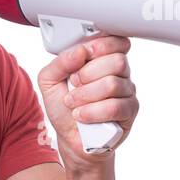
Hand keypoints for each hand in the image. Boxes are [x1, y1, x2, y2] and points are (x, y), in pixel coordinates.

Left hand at [38, 36, 139, 164]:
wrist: (70, 138)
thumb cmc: (64, 108)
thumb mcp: (50, 81)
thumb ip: (60, 62)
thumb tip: (79, 51)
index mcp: (104, 60)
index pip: (117, 42)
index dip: (101, 45)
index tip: (84, 54)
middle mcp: (119, 74)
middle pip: (118, 61)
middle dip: (89, 73)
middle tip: (74, 83)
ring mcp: (127, 93)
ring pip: (113, 84)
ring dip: (86, 95)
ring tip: (74, 104)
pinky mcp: (129, 112)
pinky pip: (115, 107)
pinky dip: (92, 112)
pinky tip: (82, 115)